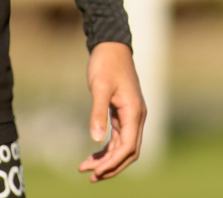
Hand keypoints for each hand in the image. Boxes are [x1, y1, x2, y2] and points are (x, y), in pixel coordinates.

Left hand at [78, 42, 145, 181]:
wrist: (111, 47)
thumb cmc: (106, 64)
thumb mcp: (100, 87)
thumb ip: (98, 113)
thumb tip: (96, 140)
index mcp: (134, 111)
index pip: (129, 147)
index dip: (114, 162)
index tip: (96, 171)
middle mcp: (137, 116)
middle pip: (129, 152)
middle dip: (111, 166)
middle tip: (91, 176)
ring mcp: (131, 116)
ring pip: (124, 147)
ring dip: (108, 160)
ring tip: (86, 168)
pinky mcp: (124, 113)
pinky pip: (119, 138)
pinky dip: (107, 149)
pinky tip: (93, 155)